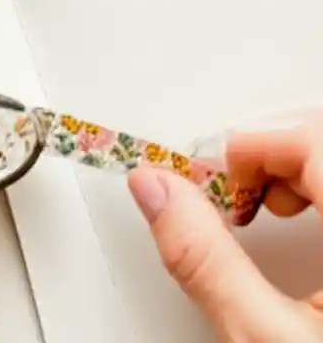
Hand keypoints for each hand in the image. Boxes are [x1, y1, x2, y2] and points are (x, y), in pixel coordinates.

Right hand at [128, 117, 322, 341]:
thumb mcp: (263, 340)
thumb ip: (203, 257)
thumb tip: (156, 192)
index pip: (313, 140)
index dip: (248, 148)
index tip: (207, 184)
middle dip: (274, 155)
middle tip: (231, 199)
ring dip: (303, 169)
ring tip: (266, 213)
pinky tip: (310, 228)